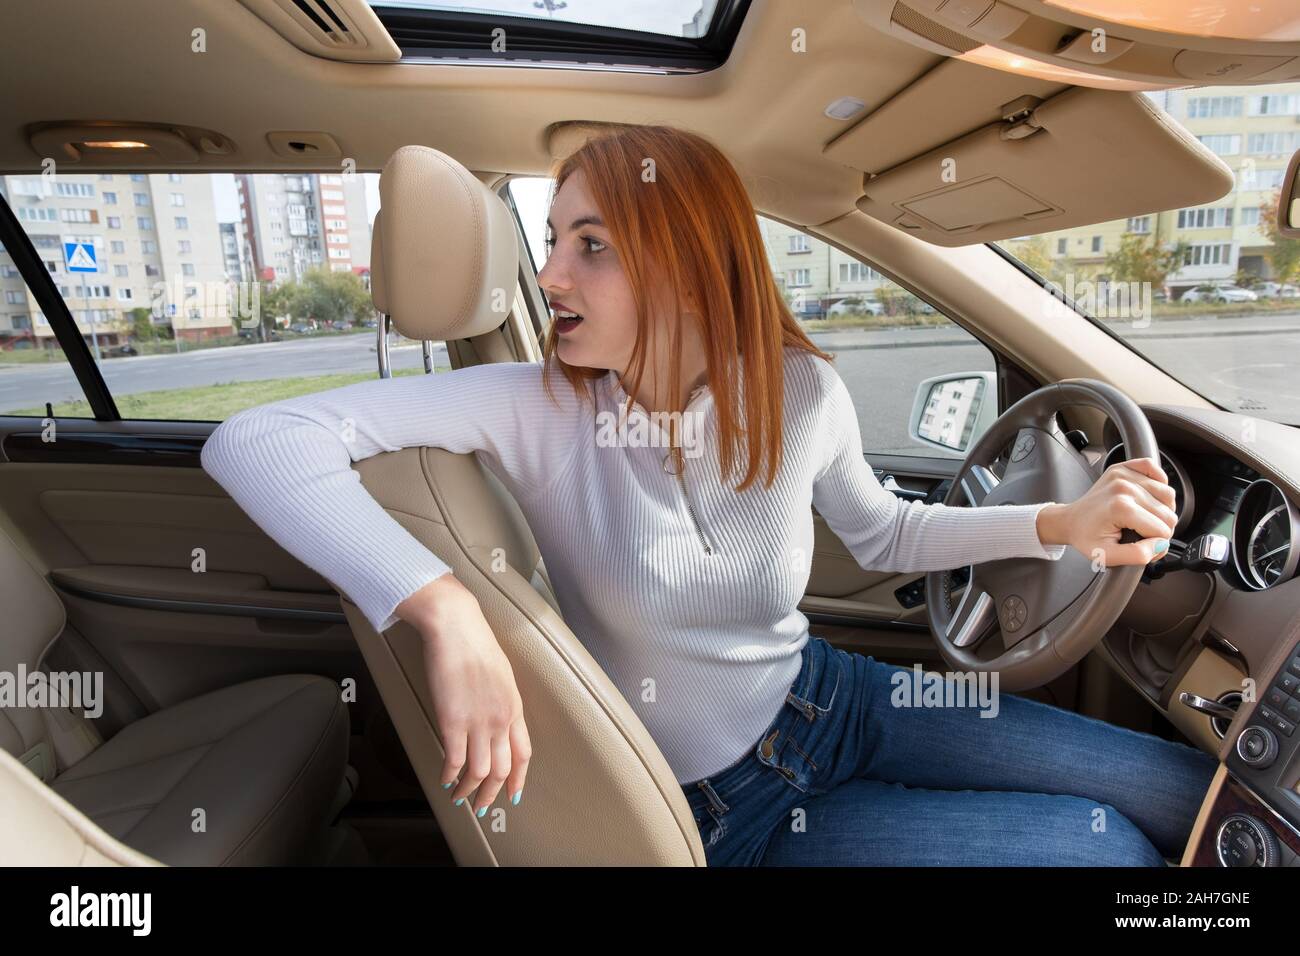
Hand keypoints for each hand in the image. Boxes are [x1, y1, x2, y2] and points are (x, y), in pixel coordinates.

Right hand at [396, 574, 531, 816]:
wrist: (456, 627)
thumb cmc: (476, 644)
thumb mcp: (502, 675)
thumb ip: (503, 702)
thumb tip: (498, 723)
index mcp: (515, 707)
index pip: (523, 754)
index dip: (518, 779)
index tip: (513, 795)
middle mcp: (500, 719)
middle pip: (501, 769)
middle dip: (492, 794)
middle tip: (483, 806)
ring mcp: (477, 722)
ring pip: (479, 772)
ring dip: (469, 791)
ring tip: (460, 798)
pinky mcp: (451, 721)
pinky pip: (454, 760)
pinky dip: (449, 776)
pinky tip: (445, 780)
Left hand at [1036, 456, 1177, 566]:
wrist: (1070, 520)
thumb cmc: (1087, 537)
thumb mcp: (1107, 556)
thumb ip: (1137, 555)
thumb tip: (1160, 545)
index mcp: (1121, 508)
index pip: (1163, 531)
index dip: (1156, 544)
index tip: (1142, 545)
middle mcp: (1124, 487)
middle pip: (1168, 514)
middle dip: (1159, 529)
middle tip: (1141, 534)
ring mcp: (1123, 475)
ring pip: (1168, 495)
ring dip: (1161, 509)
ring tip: (1143, 518)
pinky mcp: (1123, 468)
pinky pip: (1154, 470)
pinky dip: (1157, 484)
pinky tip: (1148, 497)